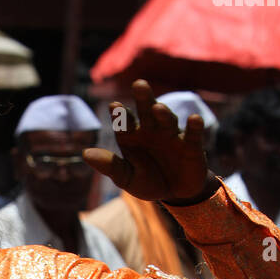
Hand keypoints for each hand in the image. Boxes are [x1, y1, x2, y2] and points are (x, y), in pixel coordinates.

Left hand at [83, 80, 216, 203]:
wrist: (175, 193)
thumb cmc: (148, 181)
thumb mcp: (127, 178)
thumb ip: (110, 165)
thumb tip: (85, 153)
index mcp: (132, 136)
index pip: (123, 122)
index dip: (120, 115)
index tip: (114, 106)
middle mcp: (151, 130)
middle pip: (146, 111)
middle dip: (143, 99)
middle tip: (138, 85)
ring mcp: (171, 135)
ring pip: (167, 120)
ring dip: (163, 113)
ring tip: (157, 108)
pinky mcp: (191, 145)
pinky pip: (193, 134)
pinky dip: (194, 127)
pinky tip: (194, 119)